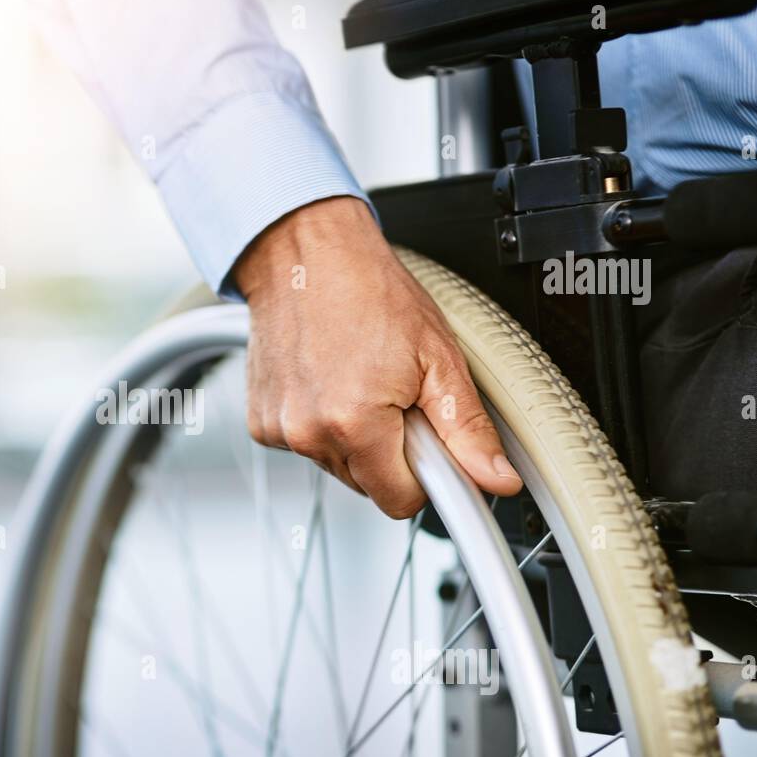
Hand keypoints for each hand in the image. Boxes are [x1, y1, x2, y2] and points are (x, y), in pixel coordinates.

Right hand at [235, 195, 522, 517]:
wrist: (305, 255)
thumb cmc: (367, 292)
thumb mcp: (437, 358)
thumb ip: (467, 429)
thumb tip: (495, 478)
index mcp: (355, 424)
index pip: (401, 501)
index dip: (424, 475)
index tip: (428, 442)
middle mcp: (309, 433)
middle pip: (369, 484)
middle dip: (390, 450)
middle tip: (394, 396)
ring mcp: (279, 430)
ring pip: (338, 466)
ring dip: (355, 437)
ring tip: (359, 382)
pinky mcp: (261, 423)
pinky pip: (307, 445)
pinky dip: (322, 423)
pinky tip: (328, 382)